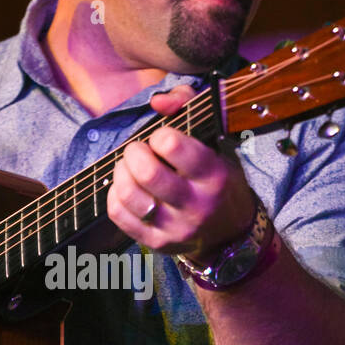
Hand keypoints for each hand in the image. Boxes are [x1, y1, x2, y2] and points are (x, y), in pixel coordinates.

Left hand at [107, 84, 255, 264]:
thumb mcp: (217, 142)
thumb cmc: (219, 179)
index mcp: (214, 175)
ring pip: (129, 194)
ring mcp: (175, 228)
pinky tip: (127, 188)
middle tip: (139, 151)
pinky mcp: (156, 243)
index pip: (173, 146)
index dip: (160, 135)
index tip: (163, 139)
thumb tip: (157, 101)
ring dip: (121, 172)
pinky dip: (115, 195)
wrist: (229, 233)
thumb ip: (189, 108)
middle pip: (147, 173)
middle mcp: (196, 205)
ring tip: (130, 168)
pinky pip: (118, 215)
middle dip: (134, 153)